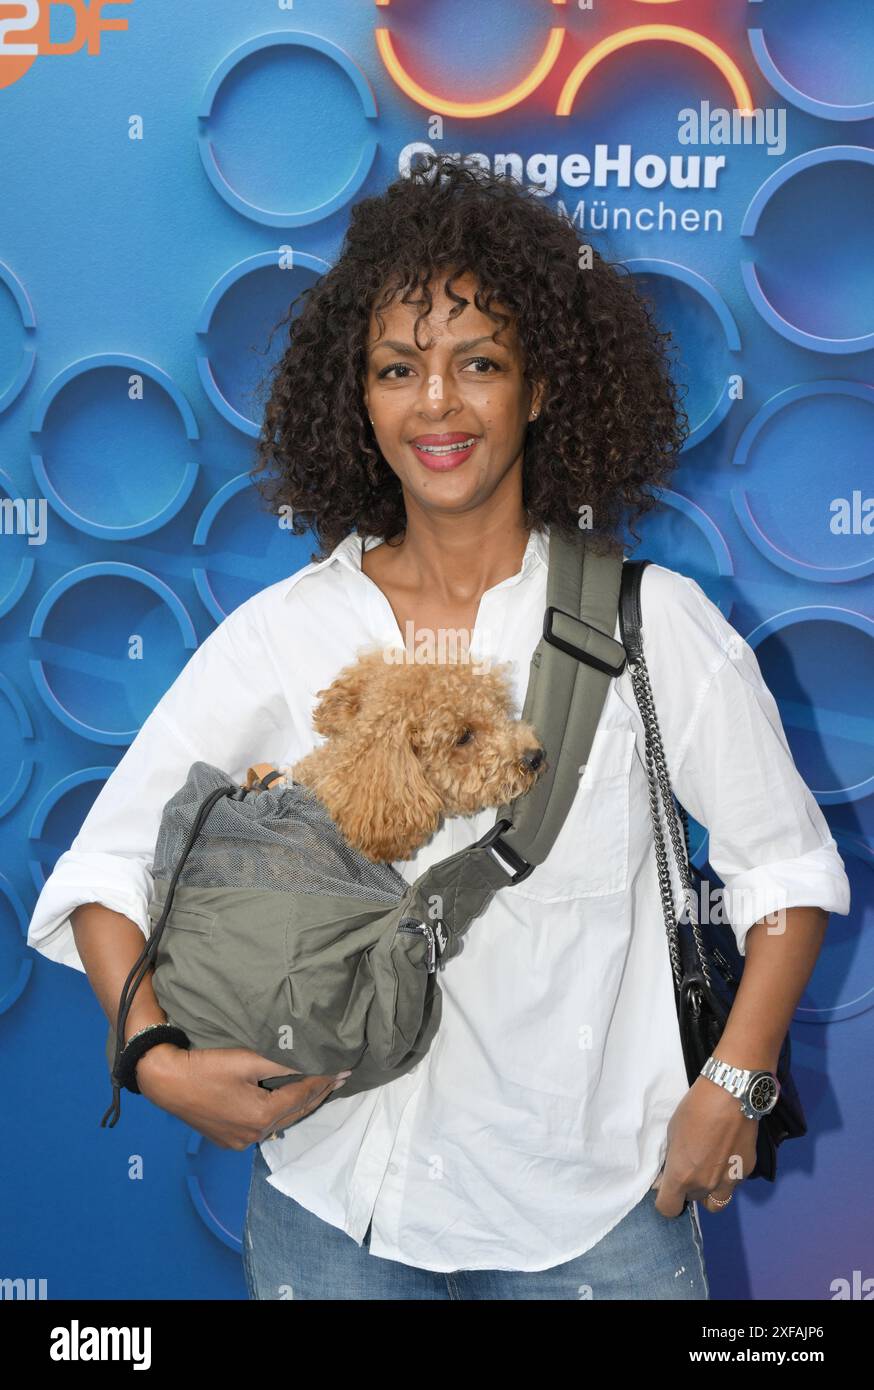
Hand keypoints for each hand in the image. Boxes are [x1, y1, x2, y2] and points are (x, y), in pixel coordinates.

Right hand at [135, 1044, 349, 1148]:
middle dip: (317, 1095)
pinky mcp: (227, 1139)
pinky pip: (262, 1128)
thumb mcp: (247, 1060)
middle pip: (295, 1114)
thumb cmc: (206, 1067)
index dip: (323, 1082)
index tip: (343, 1070)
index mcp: (262, 1116)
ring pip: (279, 1122)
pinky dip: (278, 1114)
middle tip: (338, 1080)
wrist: (165, 1081)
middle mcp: (254, 1135)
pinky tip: (284, 1103)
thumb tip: (311, 1062)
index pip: (303, 1096)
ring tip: (317, 1089)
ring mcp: (240, 1141)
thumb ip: (282, 1063)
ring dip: (298, 1106)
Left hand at [650, 1076, 758, 1217]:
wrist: (731, 1095)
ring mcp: (728, 1181)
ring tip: (708, 1167)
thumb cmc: (695, 1109)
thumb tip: (669, 1175)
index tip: (666, 1187)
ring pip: (715, 1200)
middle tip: (689, 1165)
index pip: (668, 1208)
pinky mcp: (746, 1171)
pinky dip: (727, 1176)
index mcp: (682, 1176)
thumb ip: (672, 1159)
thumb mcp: (673, 1132)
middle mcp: (705, 1185)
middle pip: (692, 1199)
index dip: (665, 1199)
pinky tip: (726, 1153)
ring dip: (708, 1190)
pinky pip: (732, 1184)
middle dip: (688, 1187)